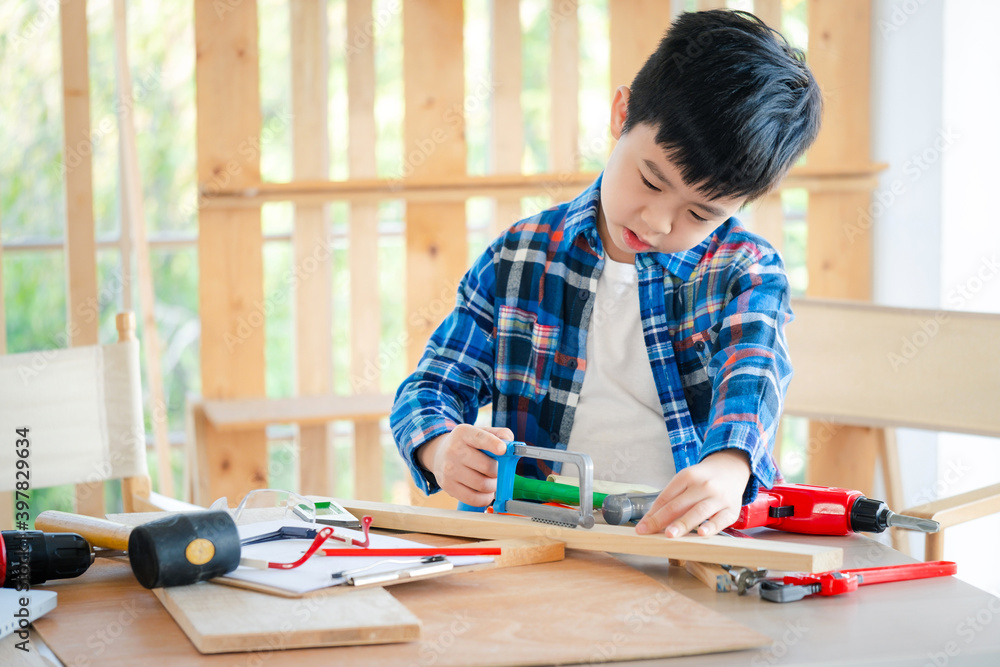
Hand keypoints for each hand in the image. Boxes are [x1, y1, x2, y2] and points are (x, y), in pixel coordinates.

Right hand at [416, 424, 514, 506]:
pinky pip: (473, 499)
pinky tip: (485, 492)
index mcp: (464, 433)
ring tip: (491, 481)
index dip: (493, 444)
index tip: (503, 450)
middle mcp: (454, 450)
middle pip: (487, 467)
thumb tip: (511, 444)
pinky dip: (485, 498)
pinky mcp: (447, 486)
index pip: (480, 438)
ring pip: (482, 485)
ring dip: (493, 486)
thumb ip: (499, 434)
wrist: (438, 454)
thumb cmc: (467, 444)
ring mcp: (449, 469)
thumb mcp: (480, 432)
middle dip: (498, 472)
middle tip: (498, 471)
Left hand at [635, 449, 750, 537]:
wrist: (731, 469)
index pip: (666, 497)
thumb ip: (669, 499)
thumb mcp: (685, 481)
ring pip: (699, 511)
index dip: (652, 513)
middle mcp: (703, 485)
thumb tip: (650, 520)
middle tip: (649, 531)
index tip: (641, 527)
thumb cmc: (703, 480)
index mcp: (687, 476)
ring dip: (683, 524)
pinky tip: (701, 533)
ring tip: (670, 534)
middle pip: (679, 504)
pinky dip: (711, 527)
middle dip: (662, 519)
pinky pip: (721, 520)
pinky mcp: (732, 509)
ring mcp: (718, 497)